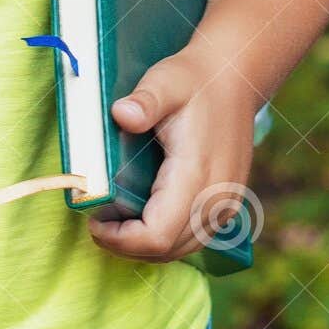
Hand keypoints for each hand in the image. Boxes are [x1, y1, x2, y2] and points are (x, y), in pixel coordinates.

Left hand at [87, 46, 259, 263]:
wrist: (234, 78)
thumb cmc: (194, 81)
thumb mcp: (165, 81)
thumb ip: (145, 100)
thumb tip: (121, 114)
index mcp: (197, 174)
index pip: (158, 235)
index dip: (122, 240)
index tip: (94, 221)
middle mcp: (216, 198)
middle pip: (167, 249)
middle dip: (127, 244)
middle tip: (99, 221)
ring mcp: (225, 204)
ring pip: (181, 249)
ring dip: (145, 244)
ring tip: (117, 221)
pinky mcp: (226, 204)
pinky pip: (193, 238)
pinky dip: (166, 238)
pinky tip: (144, 217)